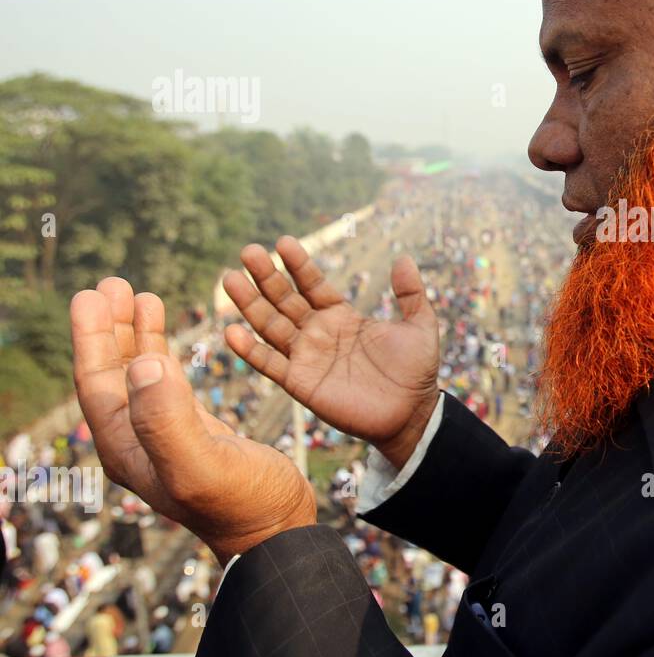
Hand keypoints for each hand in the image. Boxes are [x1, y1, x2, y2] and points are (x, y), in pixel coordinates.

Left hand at [70, 279, 316, 565]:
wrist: (276, 530)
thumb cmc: (242, 504)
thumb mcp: (201, 462)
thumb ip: (167, 418)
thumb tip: (141, 363)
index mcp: (129, 446)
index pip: (97, 382)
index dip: (91, 337)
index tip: (92, 295)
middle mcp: (139, 439)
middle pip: (113, 372)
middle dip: (108, 327)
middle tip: (110, 284)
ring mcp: (165, 434)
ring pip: (139, 373)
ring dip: (135, 333)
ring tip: (137, 294)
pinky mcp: (194, 430)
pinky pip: (167, 381)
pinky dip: (163, 350)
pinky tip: (167, 333)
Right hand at [223, 236, 440, 467]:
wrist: (411, 414)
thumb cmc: (416, 371)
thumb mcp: (420, 326)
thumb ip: (411, 293)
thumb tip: (404, 257)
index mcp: (341, 316)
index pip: (313, 284)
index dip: (299, 265)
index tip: (283, 242)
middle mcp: (318, 333)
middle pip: (285, 299)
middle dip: (267, 276)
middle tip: (248, 251)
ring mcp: (306, 357)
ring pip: (271, 326)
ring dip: (250, 304)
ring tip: (230, 279)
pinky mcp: (300, 384)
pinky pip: (270, 364)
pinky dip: (250, 350)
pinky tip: (231, 331)